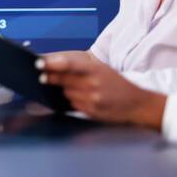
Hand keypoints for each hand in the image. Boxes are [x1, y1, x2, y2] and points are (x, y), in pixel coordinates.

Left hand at [37, 51, 164, 128]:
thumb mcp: (102, 69)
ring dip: (65, 90)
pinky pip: (73, 104)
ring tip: (77, 88)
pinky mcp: (91, 112)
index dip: (52, 64)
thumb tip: (52, 64)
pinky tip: (82, 98)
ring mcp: (92, 100)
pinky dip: (73, 101)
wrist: (137, 104)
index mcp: (96, 69)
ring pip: (66, 93)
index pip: (70, 64)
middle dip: (51, 77)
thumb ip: (79, 66)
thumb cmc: (116, 84)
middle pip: (63, 80)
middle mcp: (94, 84)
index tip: (38, 64)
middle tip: (41, 75)